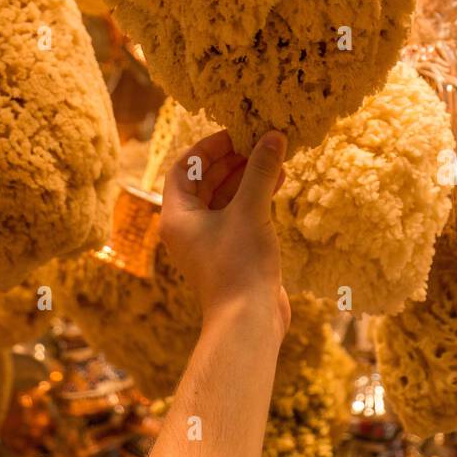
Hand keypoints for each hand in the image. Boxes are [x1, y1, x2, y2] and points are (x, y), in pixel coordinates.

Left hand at [160, 128, 290, 339]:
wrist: (248, 323)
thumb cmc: (239, 266)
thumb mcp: (250, 211)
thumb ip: (260, 171)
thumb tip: (273, 136)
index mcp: (177, 215)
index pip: (185, 167)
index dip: (209, 147)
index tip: (236, 134)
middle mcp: (188, 227)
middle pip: (206, 180)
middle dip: (233, 160)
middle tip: (259, 142)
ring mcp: (210, 241)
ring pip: (226, 196)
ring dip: (248, 176)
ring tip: (275, 158)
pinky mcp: (232, 251)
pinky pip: (240, 214)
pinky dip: (256, 196)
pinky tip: (279, 181)